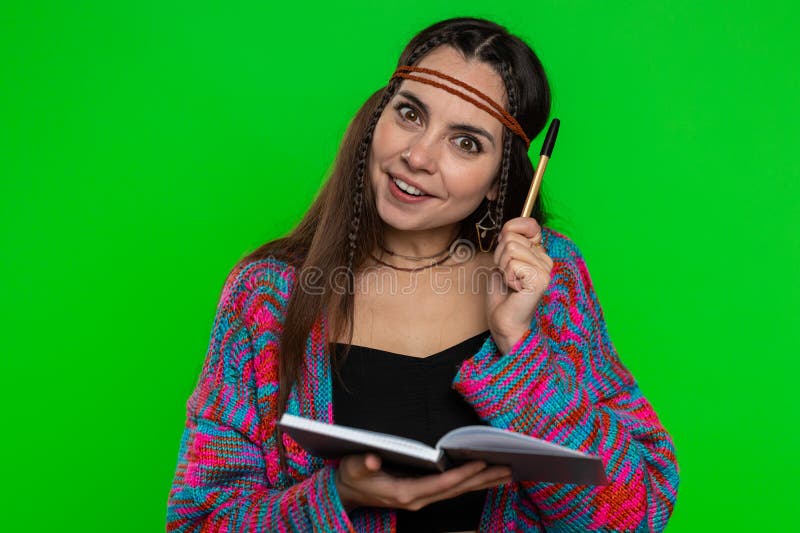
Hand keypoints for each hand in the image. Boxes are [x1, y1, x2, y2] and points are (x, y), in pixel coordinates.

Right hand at [334, 453, 511, 512]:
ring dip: (482, 483)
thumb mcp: (352, 467)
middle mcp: (417, 499)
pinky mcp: (422, 494)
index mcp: (404, 493)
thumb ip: (362, 464)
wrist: (345, 492)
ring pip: (457, 491)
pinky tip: (484, 477)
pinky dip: (470, 482)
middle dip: (483, 479)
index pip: (441, 484)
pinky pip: (452, 490)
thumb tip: (372, 460)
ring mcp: (421, 499)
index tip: (483, 464)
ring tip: (506, 473)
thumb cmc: (350, 476)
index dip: (462, 474)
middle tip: (509, 468)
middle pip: (456, 490)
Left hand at [486, 217, 552, 352]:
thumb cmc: (502, 295)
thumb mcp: (502, 262)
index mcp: (539, 253)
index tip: (505, 254)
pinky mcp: (540, 280)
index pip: (529, 224)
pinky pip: (513, 264)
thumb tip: (507, 230)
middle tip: (506, 275)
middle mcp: (546, 259)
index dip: (510, 231)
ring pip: (510, 248)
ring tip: (510, 282)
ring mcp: (545, 270)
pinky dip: (507, 276)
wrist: (504, 322)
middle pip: (511, 237)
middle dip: (499, 256)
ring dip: (502, 267)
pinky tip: (515, 289)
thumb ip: (507, 243)